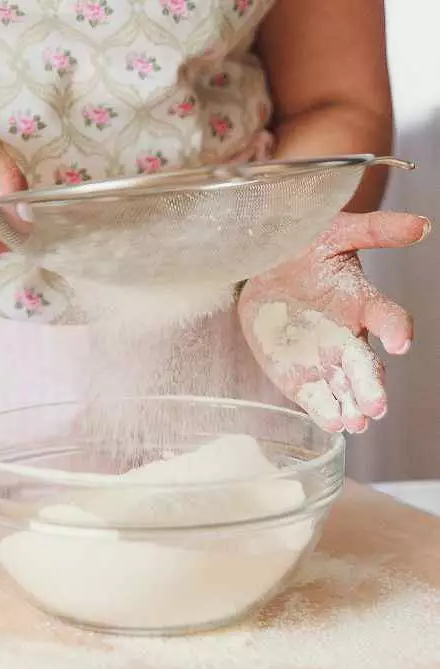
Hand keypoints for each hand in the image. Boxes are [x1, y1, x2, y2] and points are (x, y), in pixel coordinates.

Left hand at [237, 212, 429, 433]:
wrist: (266, 266)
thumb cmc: (307, 248)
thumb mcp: (338, 231)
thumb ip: (374, 230)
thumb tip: (421, 226)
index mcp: (361, 303)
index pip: (387, 317)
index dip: (396, 328)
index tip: (400, 342)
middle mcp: (347, 337)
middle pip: (366, 366)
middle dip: (371, 387)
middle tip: (374, 406)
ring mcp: (323, 359)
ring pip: (343, 388)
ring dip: (350, 406)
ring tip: (354, 422)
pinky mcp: (298, 373)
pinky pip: (313, 395)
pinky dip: (323, 409)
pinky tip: (332, 422)